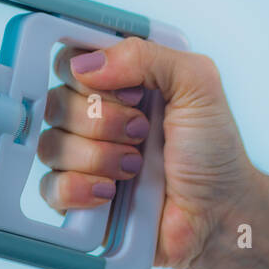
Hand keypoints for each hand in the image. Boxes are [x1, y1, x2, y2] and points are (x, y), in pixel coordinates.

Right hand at [36, 37, 258, 268]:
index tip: (131, 92)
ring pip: (52, 145)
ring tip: (136, 167)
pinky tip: (110, 192)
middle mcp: (96, 116)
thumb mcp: (197, 83)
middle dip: (104, 120)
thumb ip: (148, 56)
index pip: (72, 60)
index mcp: (120, 82)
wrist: (219, 212)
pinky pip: (50, 186)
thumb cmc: (213, 149)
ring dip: (100, 156)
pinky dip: (80, 188)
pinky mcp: (78, 197)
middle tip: (142, 132)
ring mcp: (84, 158)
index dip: (90, 74)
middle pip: (56, 102)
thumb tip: (87, 65)